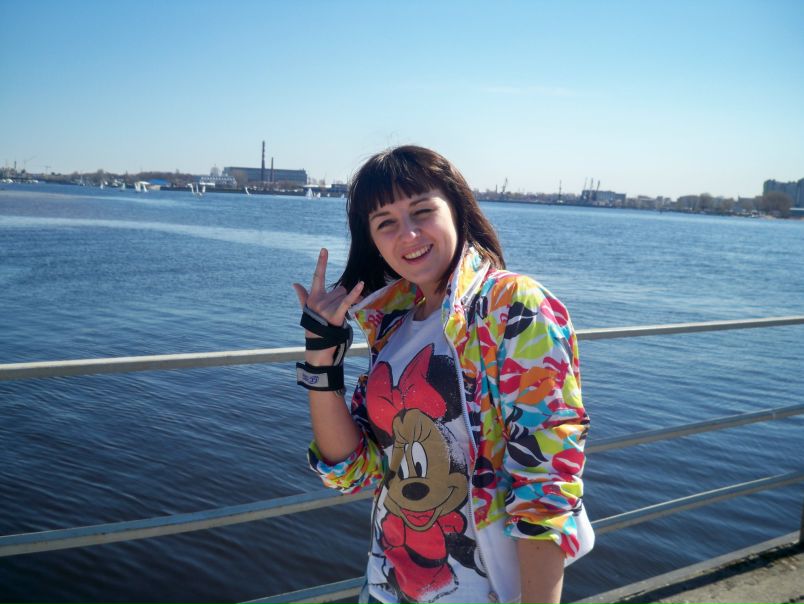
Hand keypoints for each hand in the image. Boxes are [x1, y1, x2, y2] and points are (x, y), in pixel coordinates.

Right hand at [292, 248, 363, 364]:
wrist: (318, 344)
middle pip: (339, 290)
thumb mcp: (308, 309)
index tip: (324, 249)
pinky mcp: (336, 315)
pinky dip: (354, 293)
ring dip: (345, 305)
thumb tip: (295, 283)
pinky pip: (347, 302)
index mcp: (314, 297)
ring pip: (344, 297)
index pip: (318, 276)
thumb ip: (303, 295)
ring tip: (337, 318)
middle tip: (333, 313)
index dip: (321, 262)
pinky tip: (361, 284)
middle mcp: (320, 301)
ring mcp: (327, 308)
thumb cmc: (314, 325)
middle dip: (340, 299)